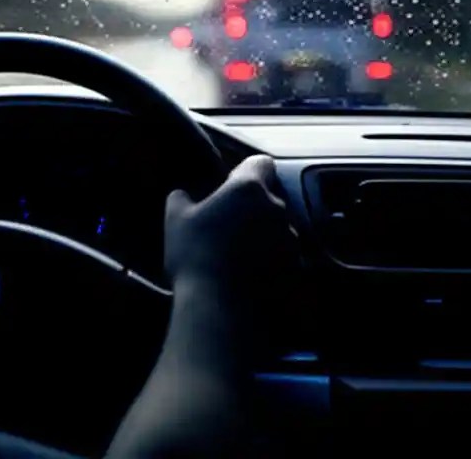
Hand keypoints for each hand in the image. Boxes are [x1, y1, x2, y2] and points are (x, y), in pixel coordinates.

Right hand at [164, 155, 291, 305]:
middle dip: (252, 207)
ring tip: (237, 255)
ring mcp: (290, 240)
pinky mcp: (295, 268)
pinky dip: (270, 261)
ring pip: (278, 228)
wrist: (220, 306)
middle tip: (227, 225)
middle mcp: (276, 209)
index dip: (246, 170)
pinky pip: (283, 256)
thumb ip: (181, 198)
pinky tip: (248, 275)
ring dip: (263, 235)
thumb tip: (182, 195)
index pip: (260, 163)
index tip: (231, 183)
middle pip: (269, 197)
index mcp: (248, 189)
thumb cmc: (195, 255)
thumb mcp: (175, 219)